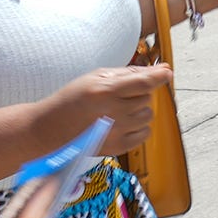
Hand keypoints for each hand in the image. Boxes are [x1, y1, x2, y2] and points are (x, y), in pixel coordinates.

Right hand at [36, 64, 172, 156]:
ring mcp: (117, 132)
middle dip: (137, 94)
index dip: (159, 76)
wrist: (50, 130)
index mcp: (105, 92)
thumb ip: (129, 73)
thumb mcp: (95, 78)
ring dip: (137, 110)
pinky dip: (138, 127)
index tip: (167, 72)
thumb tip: (162, 70)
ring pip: (147, 115)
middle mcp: (114, 113)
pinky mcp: (118, 148)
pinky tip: (120, 123)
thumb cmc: (73, 99)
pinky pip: (145, 134)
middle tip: (116, 96)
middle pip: (147, 98)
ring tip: (115, 110)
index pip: (144, 82)